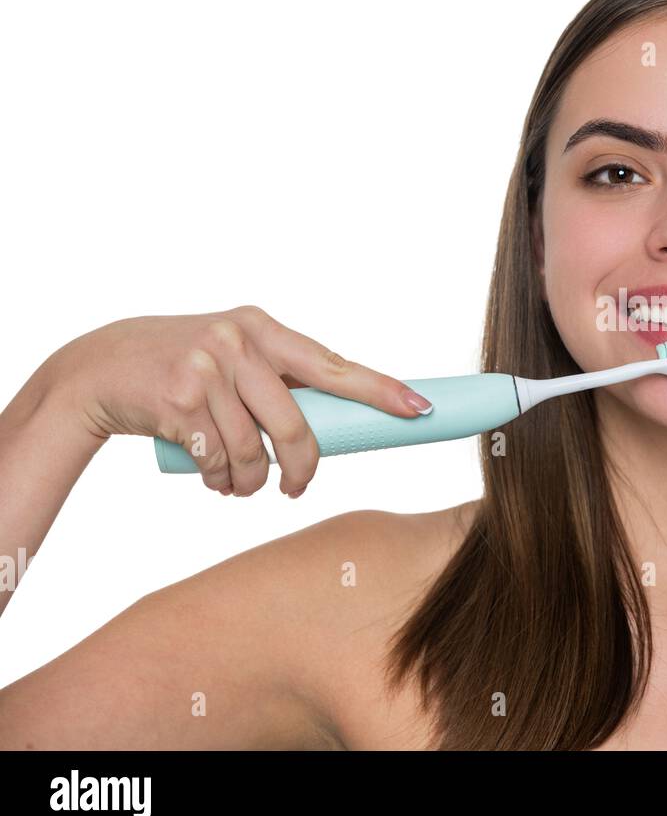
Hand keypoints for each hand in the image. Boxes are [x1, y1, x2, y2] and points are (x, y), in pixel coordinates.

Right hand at [39, 305, 431, 497]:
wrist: (99, 368)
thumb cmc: (182, 367)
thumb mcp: (232, 356)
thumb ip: (279, 378)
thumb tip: (344, 421)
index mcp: (263, 328)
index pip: (334, 365)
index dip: (380, 390)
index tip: (419, 409)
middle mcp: (238, 341)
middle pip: (297, 426)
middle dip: (303, 468)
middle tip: (295, 487)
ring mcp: (207, 368)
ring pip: (256, 452)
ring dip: (251, 482)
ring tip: (239, 482)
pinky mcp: (177, 399)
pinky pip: (219, 461)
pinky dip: (220, 481)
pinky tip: (212, 477)